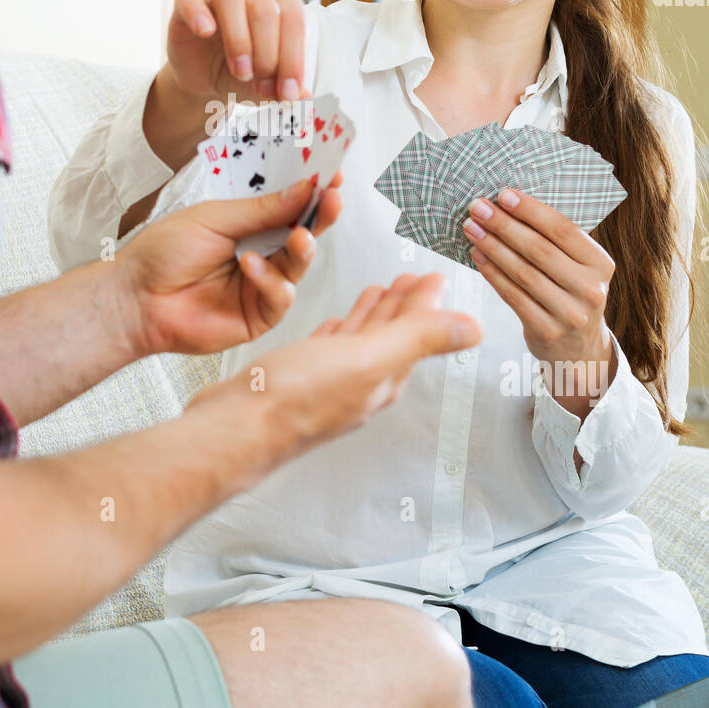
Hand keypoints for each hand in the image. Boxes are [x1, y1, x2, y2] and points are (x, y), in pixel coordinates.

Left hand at [117, 175, 342, 356]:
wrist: (136, 298)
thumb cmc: (162, 253)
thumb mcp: (214, 218)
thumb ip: (260, 209)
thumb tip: (302, 189)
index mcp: (248, 223)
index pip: (289, 203)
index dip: (311, 190)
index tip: (330, 174)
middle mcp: (260, 250)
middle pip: (303, 232)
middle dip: (320, 216)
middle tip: (332, 200)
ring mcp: (262, 284)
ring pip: (298, 265)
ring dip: (303, 249)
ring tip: (299, 236)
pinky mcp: (259, 314)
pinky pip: (281, 297)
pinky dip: (271, 282)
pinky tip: (250, 268)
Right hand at [167, 0, 307, 103]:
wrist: (206, 82)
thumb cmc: (243, 76)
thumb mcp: (266, 88)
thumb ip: (285, 89)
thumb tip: (305, 96)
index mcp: (279, 4)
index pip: (293, 17)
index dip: (294, 55)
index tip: (289, 91)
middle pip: (265, 8)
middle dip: (268, 53)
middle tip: (263, 86)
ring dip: (238, 38)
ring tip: (241, 72)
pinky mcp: (185, 4)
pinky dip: (196, 11)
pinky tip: (205, 32)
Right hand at [186, 273, 481, 457]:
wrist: (234, 428)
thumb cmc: (293, 398)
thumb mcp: (367, 358)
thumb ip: (419, 339)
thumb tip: (473, 331)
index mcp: (382, 377)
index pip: (415, 333)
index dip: (427, 303)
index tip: (434, 278)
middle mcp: (359, 383)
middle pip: (391, 336)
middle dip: (405, 307)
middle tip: (413, 280)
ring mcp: (328, 384)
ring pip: (361, 342)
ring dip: (374, 316)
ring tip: (380, 293)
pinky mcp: (297, 381)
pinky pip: (328, 351)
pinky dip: (339, 333)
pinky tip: (335, 328)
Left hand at [462, 189, 616, 408]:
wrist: (578, 348)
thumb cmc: (569, 293)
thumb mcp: (577, 268)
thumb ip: (554, 241)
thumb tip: (509, 204)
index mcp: (601, 264)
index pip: (563, 229)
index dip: (530, 210)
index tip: (503, 194)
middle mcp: (591, 289)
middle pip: (539, 250)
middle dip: (504, 225)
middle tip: (477, 208)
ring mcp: (570, 313)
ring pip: (523, 272)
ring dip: (493, 247)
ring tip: (472, 229)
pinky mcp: (547, 331)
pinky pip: (513, 296)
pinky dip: (492, 274)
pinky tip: (478, 257)